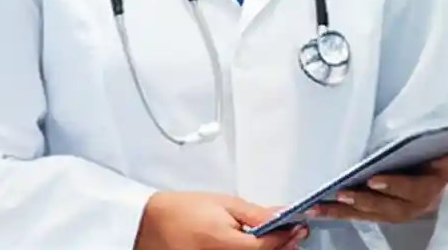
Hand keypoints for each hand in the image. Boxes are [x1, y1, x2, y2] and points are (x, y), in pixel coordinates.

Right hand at [134, 191, 308, 249]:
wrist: (148, 225)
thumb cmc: (181, 210)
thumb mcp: (222, 203)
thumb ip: (255, 213)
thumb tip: (282, 215)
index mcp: (225, 244)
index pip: (268, 246)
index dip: (287, 237)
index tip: (299, 227)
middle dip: (281, 247)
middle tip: (289, 234)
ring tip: (271, 241)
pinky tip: (251, 248)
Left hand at [314, 142, 447, 223]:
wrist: (428, 190)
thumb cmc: (432, 171)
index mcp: (424, 192)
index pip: (410, 191)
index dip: (394, 186)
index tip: (376, 180)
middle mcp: (405, 206)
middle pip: (384, 207)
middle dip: (363, 202)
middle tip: (344, 194)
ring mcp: (386, 211)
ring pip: (364, 213)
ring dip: (342, 211)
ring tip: (322, 205)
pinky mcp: (369, 212)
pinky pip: (350, 215)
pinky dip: (332, 213)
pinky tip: (314, 208)